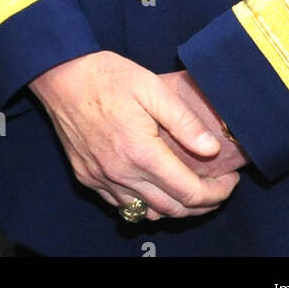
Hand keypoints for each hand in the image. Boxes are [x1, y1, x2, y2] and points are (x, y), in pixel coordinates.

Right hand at [30, 51, 240, 219]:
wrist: (58, 75)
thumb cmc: (106, 76)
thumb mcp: (151, 87)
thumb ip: (183, 120)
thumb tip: (211, 148)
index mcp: (141, 152)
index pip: (189, 192)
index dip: (216, 192)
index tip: (230, 180)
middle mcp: (121, 173)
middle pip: (172, 209)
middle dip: (202, 205)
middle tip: (217, 188)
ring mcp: (101, 179)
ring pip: (146, 213)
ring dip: (174, 208)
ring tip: (189, 189)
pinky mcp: (86, 177)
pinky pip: (121, 205)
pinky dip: (143, 204)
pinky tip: (152, 186)